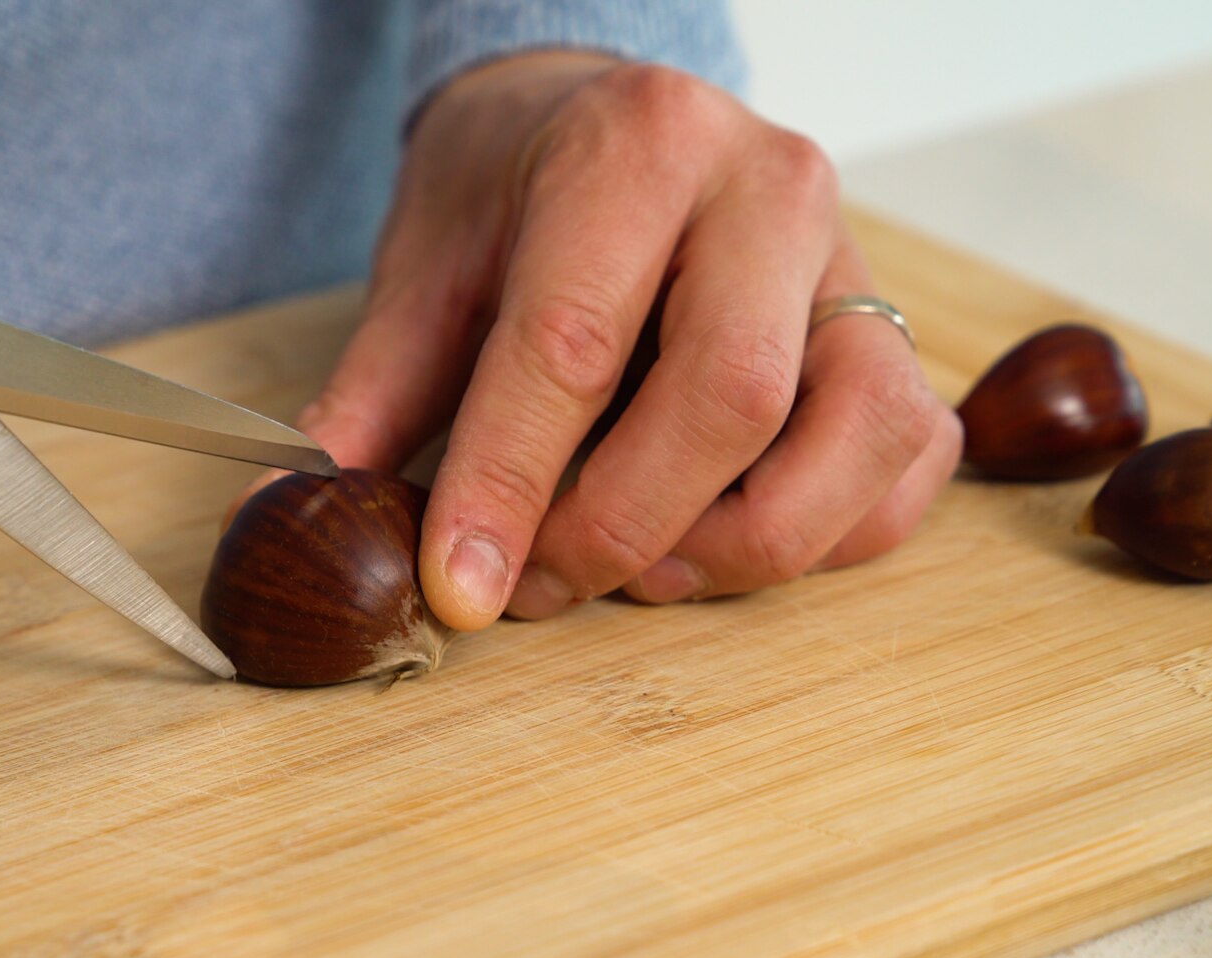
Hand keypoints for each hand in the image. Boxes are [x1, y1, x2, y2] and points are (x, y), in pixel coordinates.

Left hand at [292, 53, 961, 629]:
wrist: (605, 118)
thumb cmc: (514, 190)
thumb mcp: (424, 267)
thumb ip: (373, 394)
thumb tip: (308, 520)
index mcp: (635, 148)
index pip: (574, 341)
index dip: (508, 484)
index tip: (457, 586)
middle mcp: (767, 190)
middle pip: (729, 401)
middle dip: (619, 528)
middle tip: (533, 585)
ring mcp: (851, 261)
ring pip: (851, 445)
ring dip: (735, 546)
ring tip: (632, 563)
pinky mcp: (893, 332)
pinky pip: (903, 469)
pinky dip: (822, 537)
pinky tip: (717, 531)